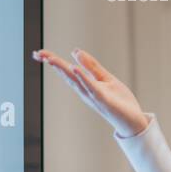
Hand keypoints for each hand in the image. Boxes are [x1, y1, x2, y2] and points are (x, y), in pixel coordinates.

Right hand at [34, 47, 148, 137]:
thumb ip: (91, 66)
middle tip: (37, 54)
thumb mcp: (105, 78)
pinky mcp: (103, 100)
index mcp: (85, 85)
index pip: (67, 70)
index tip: (39, 53)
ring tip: (51, 59)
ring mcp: (93, 96)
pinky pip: (91, 87)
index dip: (53, 61)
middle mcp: (85, 91)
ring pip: (75, 80)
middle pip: (66, 74)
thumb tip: (75, 51)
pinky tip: (74, 69)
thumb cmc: (119, 102)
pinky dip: (83, 78)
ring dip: (63, 69)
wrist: (133, 120)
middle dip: (53, 64)